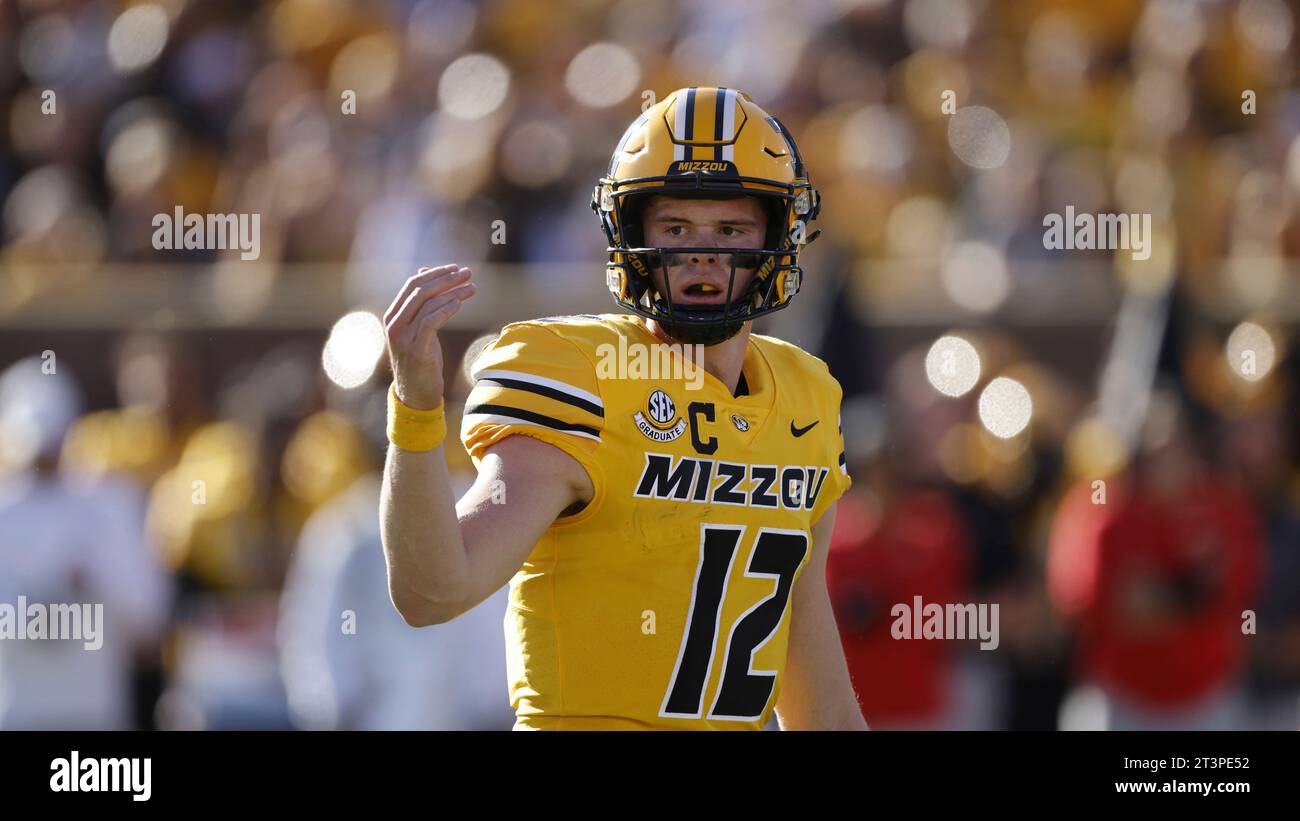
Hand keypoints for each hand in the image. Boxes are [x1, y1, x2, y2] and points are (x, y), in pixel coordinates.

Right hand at [383, 265, 475, 409]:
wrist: (415, 395)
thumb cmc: (420, 360)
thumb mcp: (418, 330)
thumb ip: (420, 305)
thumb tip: (425, 271)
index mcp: (393, 316)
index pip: (412, 284)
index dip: (435, 273)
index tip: (456, 268)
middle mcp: (395, 324)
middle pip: (420, 290)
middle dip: (446, 279)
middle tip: (468, 273)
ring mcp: (403, 338)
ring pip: (427, 304)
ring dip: (453, 293)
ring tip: (472, 288)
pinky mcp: (417, 351)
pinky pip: (430, 323)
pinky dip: (445, 310)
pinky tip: (459, 303)